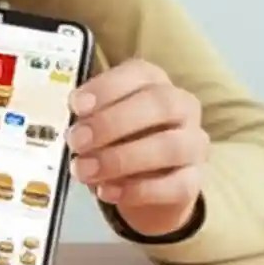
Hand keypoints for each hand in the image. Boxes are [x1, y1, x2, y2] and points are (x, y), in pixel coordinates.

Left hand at [66, 59, 208, 237]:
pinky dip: (137, 190)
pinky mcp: (195, 181)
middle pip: (158, 104)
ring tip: (85, 170)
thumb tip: (68, 127)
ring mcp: (194, 143)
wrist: (149, 183)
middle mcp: (182, 106)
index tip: (76, 105)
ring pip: (169, 146)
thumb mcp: (101, 122)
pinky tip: (107, 191)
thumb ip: (88, 119)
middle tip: (76, 141)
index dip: (107, 87)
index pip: (139, 73)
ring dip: (121, 159)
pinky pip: (174, 185)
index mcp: (154, 82)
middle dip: (112, 122)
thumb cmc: (119, 139)